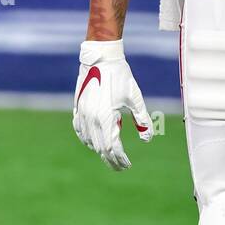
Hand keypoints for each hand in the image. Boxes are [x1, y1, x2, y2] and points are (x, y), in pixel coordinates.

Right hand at [72, 39, 152, 169]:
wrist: (100, 58)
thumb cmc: (120, 76)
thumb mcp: (135, 98)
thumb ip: (142, 119)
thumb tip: (147, 139)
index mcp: (106, 117)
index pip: (112, 147)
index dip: (120, 158)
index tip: (127, 165)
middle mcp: (91, 118)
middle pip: (100, 148)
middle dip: (111, 159)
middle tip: (121, 166)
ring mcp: (82, 113)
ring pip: (89, 140)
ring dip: (99, 150)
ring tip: (111, 155)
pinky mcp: (78, 107)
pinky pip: (80, 129)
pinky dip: (86, 138)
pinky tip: (93, 142)